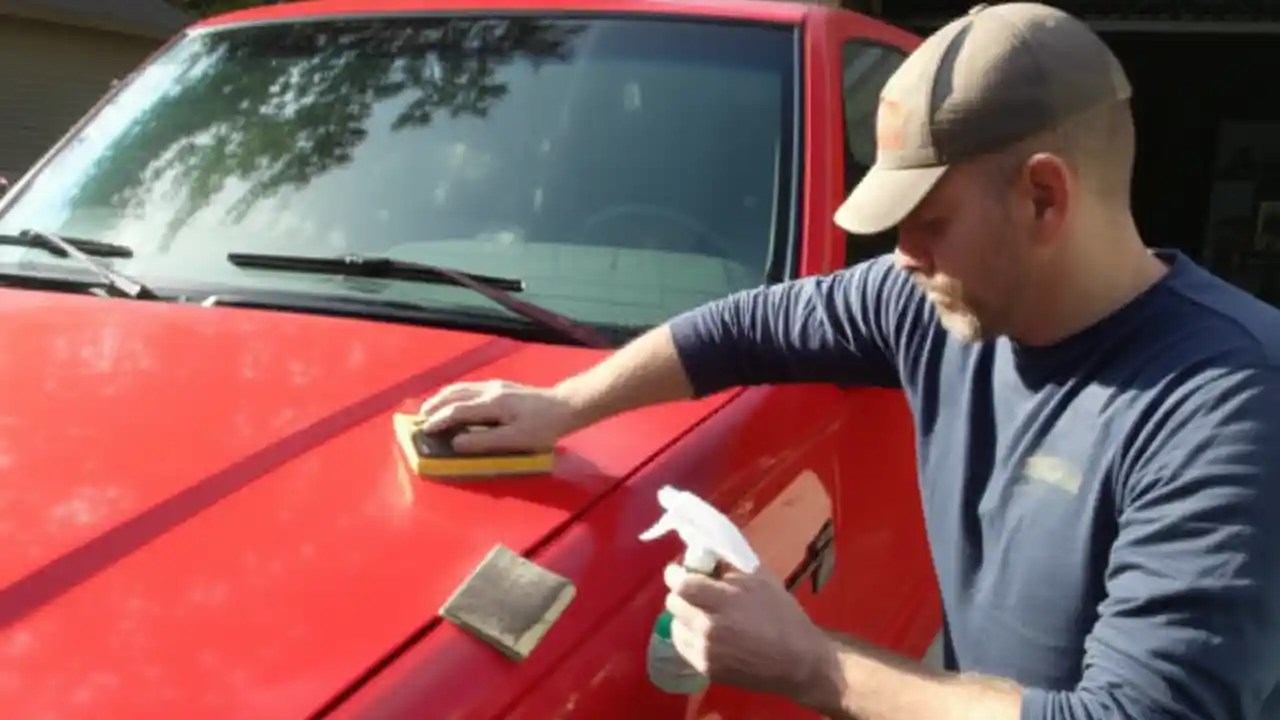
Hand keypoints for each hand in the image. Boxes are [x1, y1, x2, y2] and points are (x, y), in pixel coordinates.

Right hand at [416, 380, 574, 453]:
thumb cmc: (542, 427)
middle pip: (454, 393)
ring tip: (432, 409)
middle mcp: (490, 390)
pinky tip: (456, 402)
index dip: (438, 420)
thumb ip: (483, 441)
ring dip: (443, 398)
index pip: (456, 410)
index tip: (423, 430)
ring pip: (461, 388)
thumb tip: (456, 442)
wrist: (566, 406)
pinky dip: (456, 395)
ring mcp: (496, 385)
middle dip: (435, 405)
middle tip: (421, 418)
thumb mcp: (514, 440)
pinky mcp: (502, 386)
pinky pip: (470, 388)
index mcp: (491, 403)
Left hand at [663, 564, 834, 700]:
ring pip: (675, 626)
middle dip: (681, 593)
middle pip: (673, 604)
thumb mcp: (761, 578)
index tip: (679, 570)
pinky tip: (705, 633)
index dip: (676, 574)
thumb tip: (705, 555)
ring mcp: (706, 651)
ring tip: (700, 614)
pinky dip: (689, 636)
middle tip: (693, 591)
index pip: (681, 584)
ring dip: (684, 616)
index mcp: (724, 600)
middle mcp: (709, 627)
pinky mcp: (706, 669)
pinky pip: (683, 647)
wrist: (798, 661)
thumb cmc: (782, 616)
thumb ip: (730, 565)